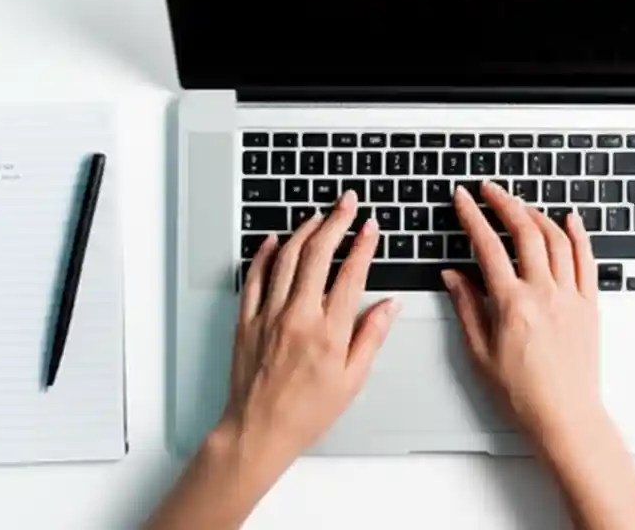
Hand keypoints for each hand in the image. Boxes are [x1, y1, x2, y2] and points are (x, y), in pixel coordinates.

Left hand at [223, 189, 397, 461]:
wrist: (258, 430)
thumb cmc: (306, 412)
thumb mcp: (352, 380)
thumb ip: (371, 337)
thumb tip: (389, 306)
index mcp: (329, 332)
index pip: (351, 274)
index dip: (363, 244)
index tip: (371, 227)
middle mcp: (298, 316)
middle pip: (318, 254)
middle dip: (336, 221)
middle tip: (346, 203)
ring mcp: (268, 315)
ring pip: (285, 257)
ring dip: (303, 230)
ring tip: (318, 216)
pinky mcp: (246, 320)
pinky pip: (254, 276)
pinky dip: (264, 254)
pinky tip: (273, 240)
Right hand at [441, 180, 602, 443]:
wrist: (564, 416)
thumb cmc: (522, 393)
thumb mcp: (480, 353)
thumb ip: (466, 307)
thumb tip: (453, 275)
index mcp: (512, 305)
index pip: (487, 247)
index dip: (472, 216)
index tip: (463, 198)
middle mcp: (543, 293)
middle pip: (524, 231)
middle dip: (504, 203)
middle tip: (489, 189)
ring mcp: (570, 296)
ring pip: (556, 239)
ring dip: (536, 214)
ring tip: (520, 204)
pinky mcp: (589, 305)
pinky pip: (586, 259)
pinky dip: (578, 234)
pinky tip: (569, 218)